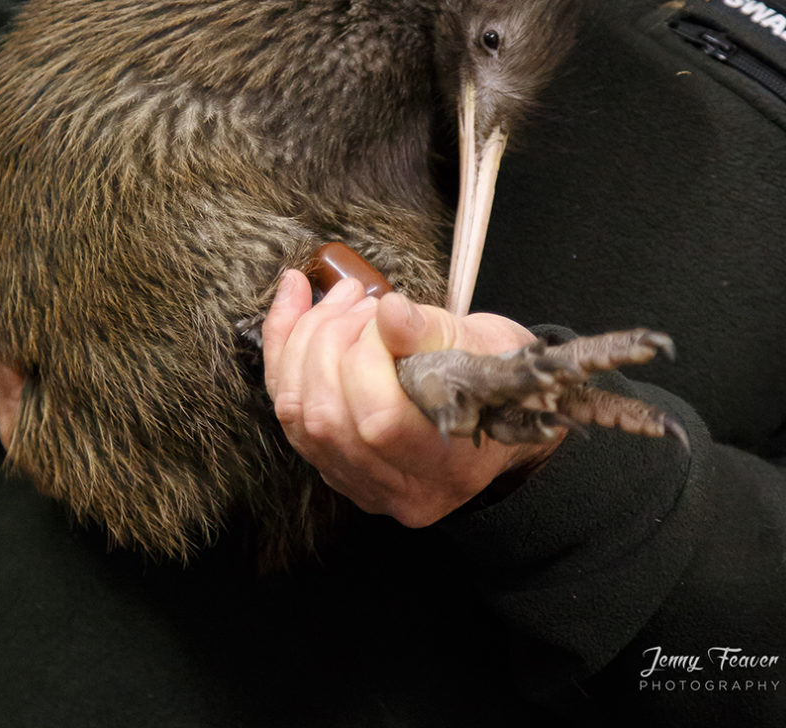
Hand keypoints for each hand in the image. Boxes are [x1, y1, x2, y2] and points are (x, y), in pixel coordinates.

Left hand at [262, 271, 564, 525]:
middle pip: (326, 421)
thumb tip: (389, 312)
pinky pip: (287, 406)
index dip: (367, 359)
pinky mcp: (331, 460)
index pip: (379, 424)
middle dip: (329, 342)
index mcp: (446, 469)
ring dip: (303, 340)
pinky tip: (295, 297)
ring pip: (296, 414)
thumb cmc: (499, 375)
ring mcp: (357, 480)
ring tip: (340, 298)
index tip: (386, 315)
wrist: (503, 406)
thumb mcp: (487, 347)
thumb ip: (433, 334)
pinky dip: (282, 347)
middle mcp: (397, 489)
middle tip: (362, 300)